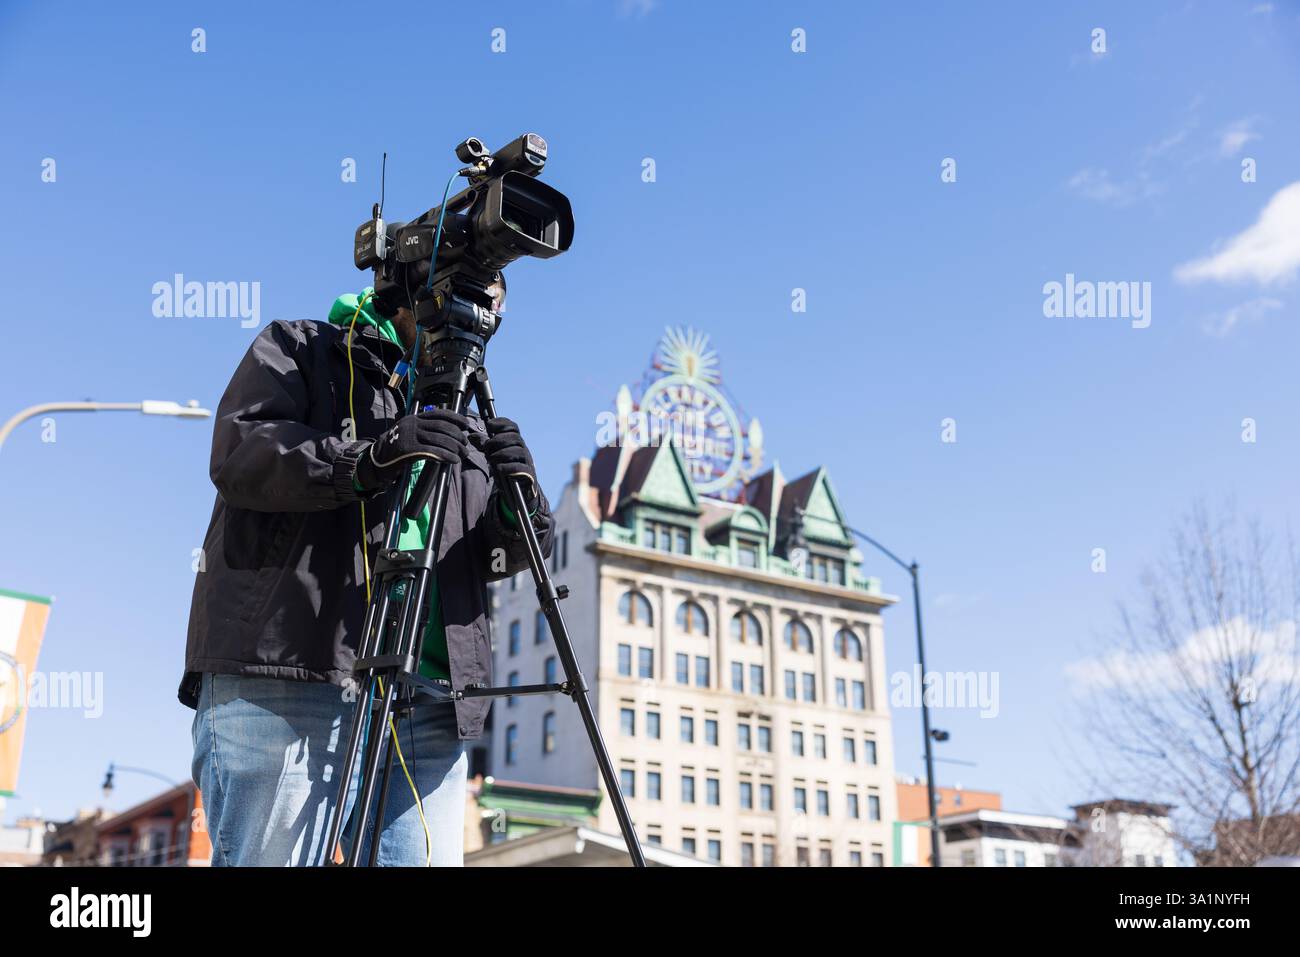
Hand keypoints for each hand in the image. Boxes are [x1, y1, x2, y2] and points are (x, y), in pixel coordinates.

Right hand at [354, 408, 468, 491]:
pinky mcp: (409, 449)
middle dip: (458, 435)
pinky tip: (453, 460)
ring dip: (455, 447)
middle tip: (465, 444)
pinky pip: (433, 452)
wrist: (376, 459)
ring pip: (440, 439)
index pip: (439, 413)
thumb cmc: (395, 448)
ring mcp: (410, 436)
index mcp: (414, 418)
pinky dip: (446, 456)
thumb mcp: (409, 432)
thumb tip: (448, 433)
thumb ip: (424, 430)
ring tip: (463, 454)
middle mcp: (413, 424)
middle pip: (442, 427)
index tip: (466, 424)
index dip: (455, 418)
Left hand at [476, 417, 537, 504]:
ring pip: (519, 451)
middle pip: (515, 437)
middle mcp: (523, 449)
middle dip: (498, 440)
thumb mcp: (494, 456)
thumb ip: (484, 446)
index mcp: (516, 442)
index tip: (489, 425)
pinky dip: (508, 467)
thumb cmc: (506, 469)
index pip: (513, 427)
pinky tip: (498, 468)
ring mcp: (527, 461)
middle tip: (486, 448)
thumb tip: (471, 437)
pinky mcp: (529, 475)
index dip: (502, 423)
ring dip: (502, 453)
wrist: (519, 491)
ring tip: (490, 459)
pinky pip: (521, 468)